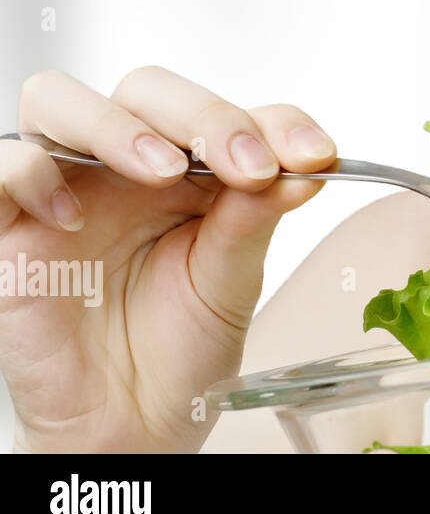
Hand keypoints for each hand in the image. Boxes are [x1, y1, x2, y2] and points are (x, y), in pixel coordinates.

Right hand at [0, 66, 335, 451]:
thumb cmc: (182, 349)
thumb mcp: (232, 283)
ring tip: (164, 172)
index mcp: (194, 169)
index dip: (275, 123)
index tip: (315, 155)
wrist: (129, 423)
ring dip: (120, 127)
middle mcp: (128, 165)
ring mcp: (66, 187)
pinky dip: (32, 173)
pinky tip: (71, 215)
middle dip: (205, 116)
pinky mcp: (9, 225)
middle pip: (149, 90)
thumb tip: (305, 166)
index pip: (232, 113)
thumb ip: (255, 218)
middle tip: (247, 166)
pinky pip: (1, 165)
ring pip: (60, 99)